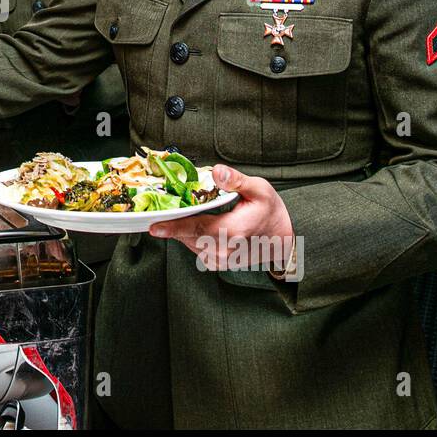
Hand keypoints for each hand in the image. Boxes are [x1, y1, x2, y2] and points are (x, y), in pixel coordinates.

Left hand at [149, 165, 294, 272]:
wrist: (282, 240)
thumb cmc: (271, 212)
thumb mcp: (260, 189)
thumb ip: (236, 180)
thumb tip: (216, 172)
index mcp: (233, 231)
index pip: (197, 228)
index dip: (173, 227)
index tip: (153, 227)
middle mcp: (224, 250)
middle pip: (187, 234)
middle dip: (172, 222)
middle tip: (159, 208)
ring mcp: (220, 260)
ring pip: (188, 242)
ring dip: (181, 228)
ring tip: (179, 212)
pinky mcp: (217, 264)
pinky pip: (194, 249)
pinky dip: (190, 236)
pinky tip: (195, 224)